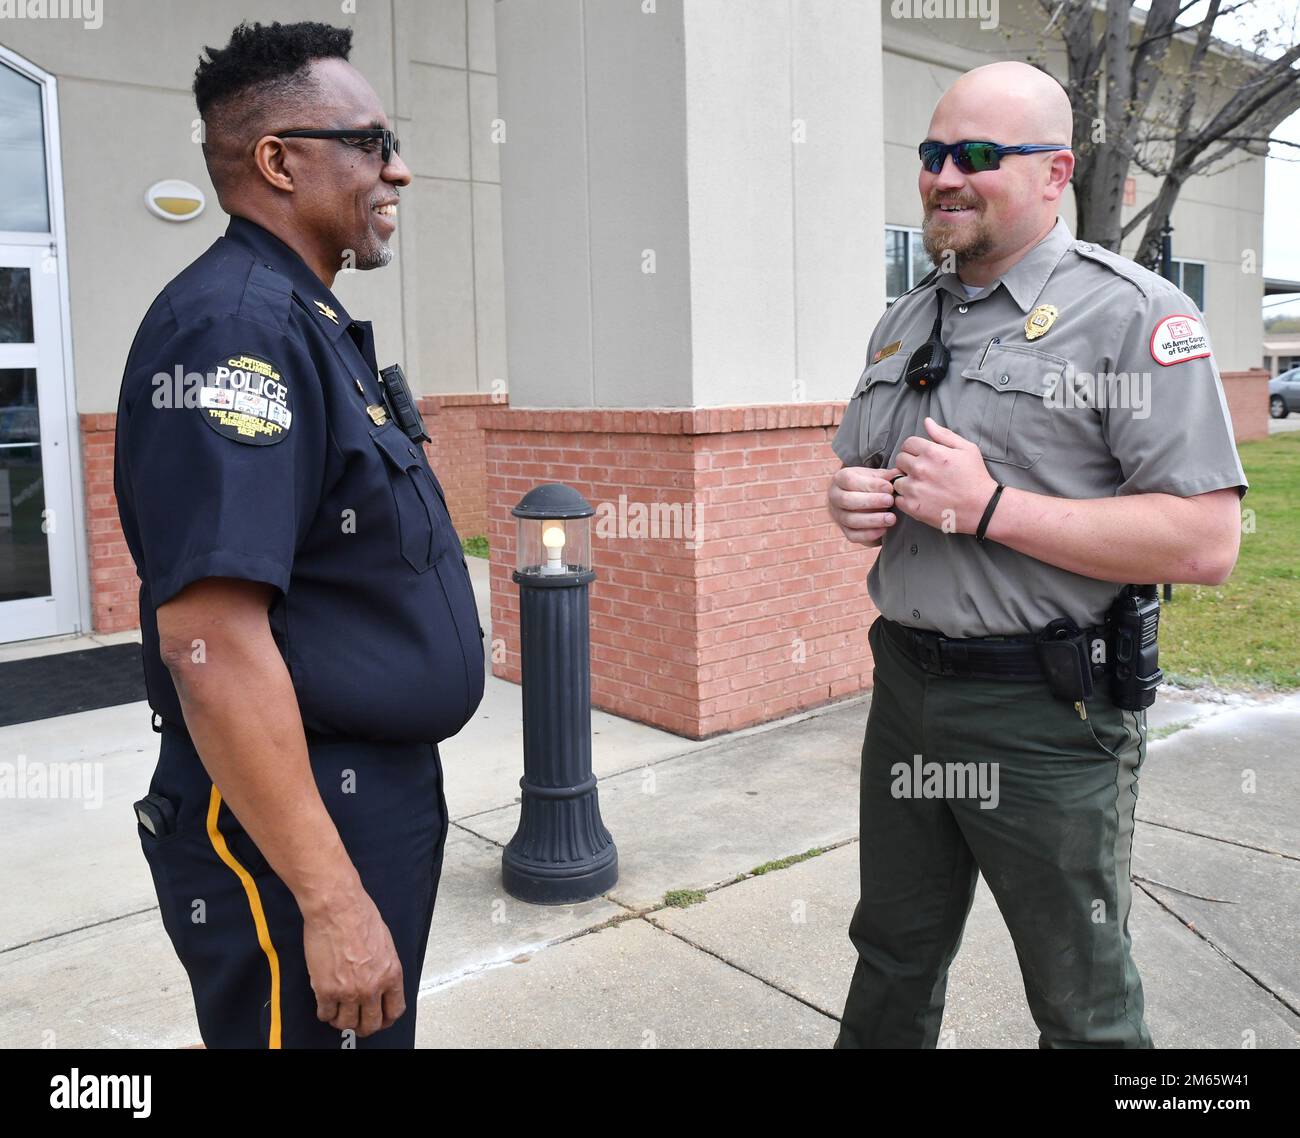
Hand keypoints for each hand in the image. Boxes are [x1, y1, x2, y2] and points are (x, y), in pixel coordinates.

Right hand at [302, 888, 405, 1037]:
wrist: (337, 908)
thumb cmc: (360, 916)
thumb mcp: (385, 943)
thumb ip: (384, 967)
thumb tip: (379, 980)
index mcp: (391, 974)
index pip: (395, 1010)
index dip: (386, 1019)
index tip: (380, 1019)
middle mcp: (372, 987)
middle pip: (371, 1024)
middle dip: (364, 1026)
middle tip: (357, 1022)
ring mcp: (349, 992)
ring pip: (346, 1024)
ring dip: (342, 1021)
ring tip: (338, 1013)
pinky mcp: (326, 990)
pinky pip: (325, 1014)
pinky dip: (325, 1013)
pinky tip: (325, 1004)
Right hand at [827, 465, 901, 546]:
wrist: (860, 499)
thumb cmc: (869, 484)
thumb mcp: (875, 476)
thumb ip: (885, 476)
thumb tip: (897, 474)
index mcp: (840, 479)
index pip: (849, 480)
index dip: (870, 484)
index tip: (889, 487)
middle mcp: (834, 497)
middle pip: (847, 500)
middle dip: (871, 501)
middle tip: (890, 501)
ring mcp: (838, 515)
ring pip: (850, 520)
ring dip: (872, 520)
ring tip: (891, 518)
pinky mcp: (844, 531)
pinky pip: (853, 536)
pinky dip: (869, 534)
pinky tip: (884, 530)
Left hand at [893, 417, 996, 534]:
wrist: (982, 507)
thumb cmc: (975, 477)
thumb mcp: (966, 449)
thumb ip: (944, 434)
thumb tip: (927, 421)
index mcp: (932, 452)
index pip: (908, 443)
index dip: (914, 448)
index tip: (921, 456)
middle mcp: (920, 469)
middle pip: (900, 459)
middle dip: (909, 463)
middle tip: (922, 471)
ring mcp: (915, 489)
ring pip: (897, 480)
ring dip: (906, 481)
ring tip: (921, 486)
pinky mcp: (913, 507)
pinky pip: (898, 499)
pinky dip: (905, 499)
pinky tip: (919, 498)